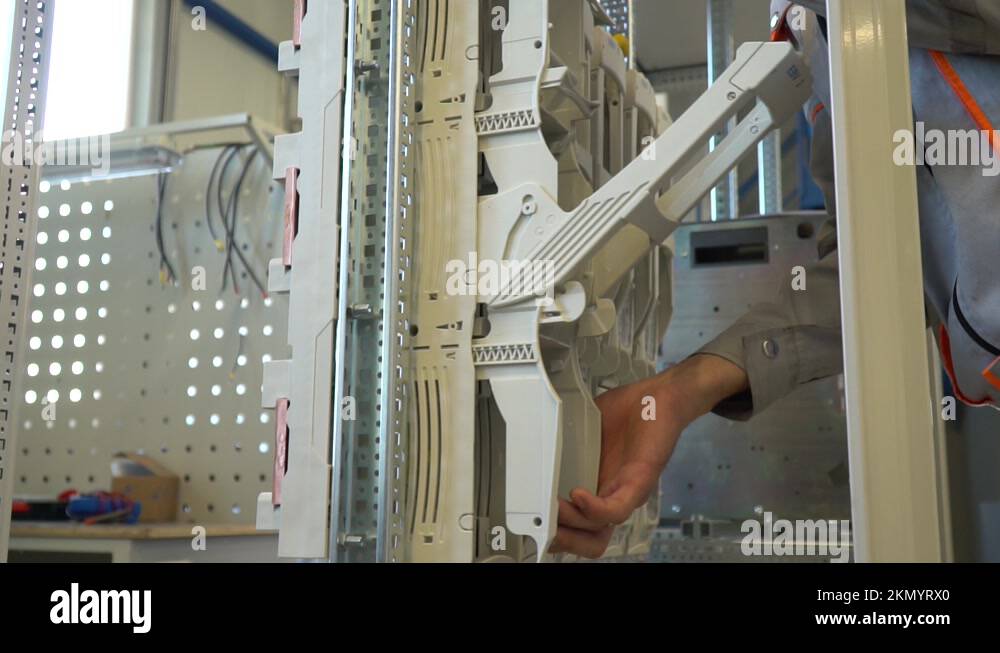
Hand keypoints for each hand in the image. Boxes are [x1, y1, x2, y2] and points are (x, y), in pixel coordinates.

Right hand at [550, 354, 747, 557]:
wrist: (661, 397)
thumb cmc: (630, 412)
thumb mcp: (586, 427)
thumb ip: (565, 439)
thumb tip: (540, 436)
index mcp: (598, 485)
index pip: (575, 523)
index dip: (555, 527)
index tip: (531, 520)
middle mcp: (612, 495)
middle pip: (586, 539)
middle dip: (559, 537)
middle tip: (538, 525)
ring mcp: (625, 492)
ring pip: (597, 530)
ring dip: (570, 523)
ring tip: (553, 508)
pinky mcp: (638, 483)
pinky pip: (615, 509)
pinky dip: (593, 508)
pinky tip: (577, 494)